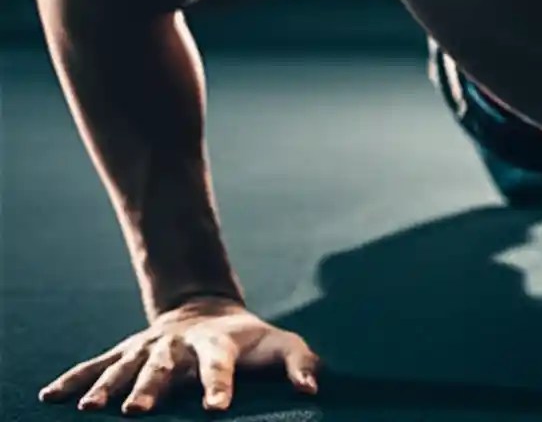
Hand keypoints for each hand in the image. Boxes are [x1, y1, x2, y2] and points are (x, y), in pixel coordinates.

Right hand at [37, 295, 320, 414]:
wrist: (209, 311)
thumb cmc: (252, 340)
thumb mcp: (281, 345)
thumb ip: (300, 364)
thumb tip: (311, 389)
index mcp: (217, 344)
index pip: (219, 366)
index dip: (218, 386)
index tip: (215, 410)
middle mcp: (177, 345)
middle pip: (162, 367)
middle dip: (149, 389)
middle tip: (133, 413)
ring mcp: (148, 348)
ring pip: (124, 367)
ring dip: (106, 386)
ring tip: (90, 410)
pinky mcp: (126, 352)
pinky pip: (95, 365)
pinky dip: (73, 379)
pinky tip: (50, 397)